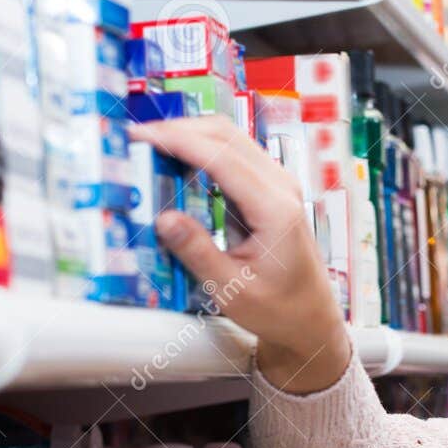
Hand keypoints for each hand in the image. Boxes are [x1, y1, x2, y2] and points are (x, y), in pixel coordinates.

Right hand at [128, 116, 351, 393]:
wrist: (310, 318)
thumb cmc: (276, 309)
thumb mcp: (231, 289)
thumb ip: (197, 252)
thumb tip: (163, 218)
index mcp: (274, 209)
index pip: (221, 157)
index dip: (178, 140)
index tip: (139, 135)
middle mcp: (281, 186)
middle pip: (226, 135)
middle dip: (179, 129)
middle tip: (137, 138)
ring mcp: (279, 183)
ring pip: (230, 138)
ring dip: (190, 135)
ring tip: (151, 146)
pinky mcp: (271, 188)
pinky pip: (234, 154)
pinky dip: (203, 149)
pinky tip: (177, 161)